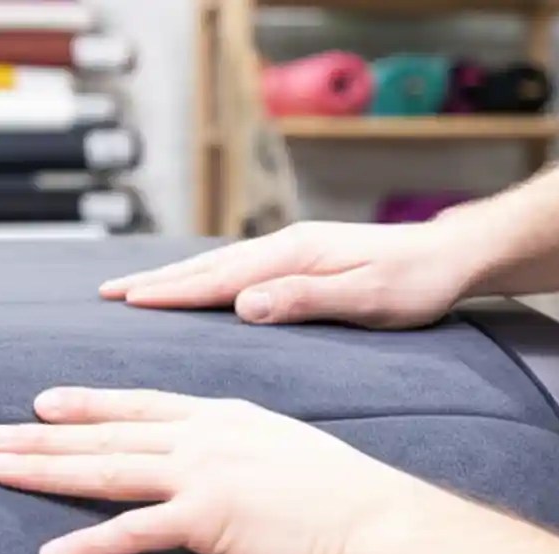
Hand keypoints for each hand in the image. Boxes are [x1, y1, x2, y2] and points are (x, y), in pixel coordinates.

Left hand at [0, 387, 426, 553]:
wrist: (383, 524)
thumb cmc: (344, 499)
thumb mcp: (282, 452)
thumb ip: (239, 451)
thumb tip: (216, 468)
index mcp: (222, 417)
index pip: (138, 406)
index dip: (86, 404)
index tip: (44, 403)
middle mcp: (204, 436)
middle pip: (107, 433)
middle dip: (43, 436)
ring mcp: (203, 473)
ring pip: (106, 469)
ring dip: (46, 472)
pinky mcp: (207, 517)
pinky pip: (133, 531)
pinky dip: (88, 544)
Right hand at [100, 221, 481, 328]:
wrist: (451, 256)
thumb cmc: (415, 284)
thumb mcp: (365, 297)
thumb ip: (304, 299)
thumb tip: (243, 303)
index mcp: (292, 256)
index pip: (218, 280)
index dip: (170, 293)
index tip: (127, 301)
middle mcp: (283, 246)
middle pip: (206, 267)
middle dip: (155, 281)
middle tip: (107, 292)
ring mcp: (289, 249)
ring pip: (217, 265)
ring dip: (173, 277)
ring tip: (134, 287)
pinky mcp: (298, 258)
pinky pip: (234, 267)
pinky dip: (201, 275)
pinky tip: (193, 283)